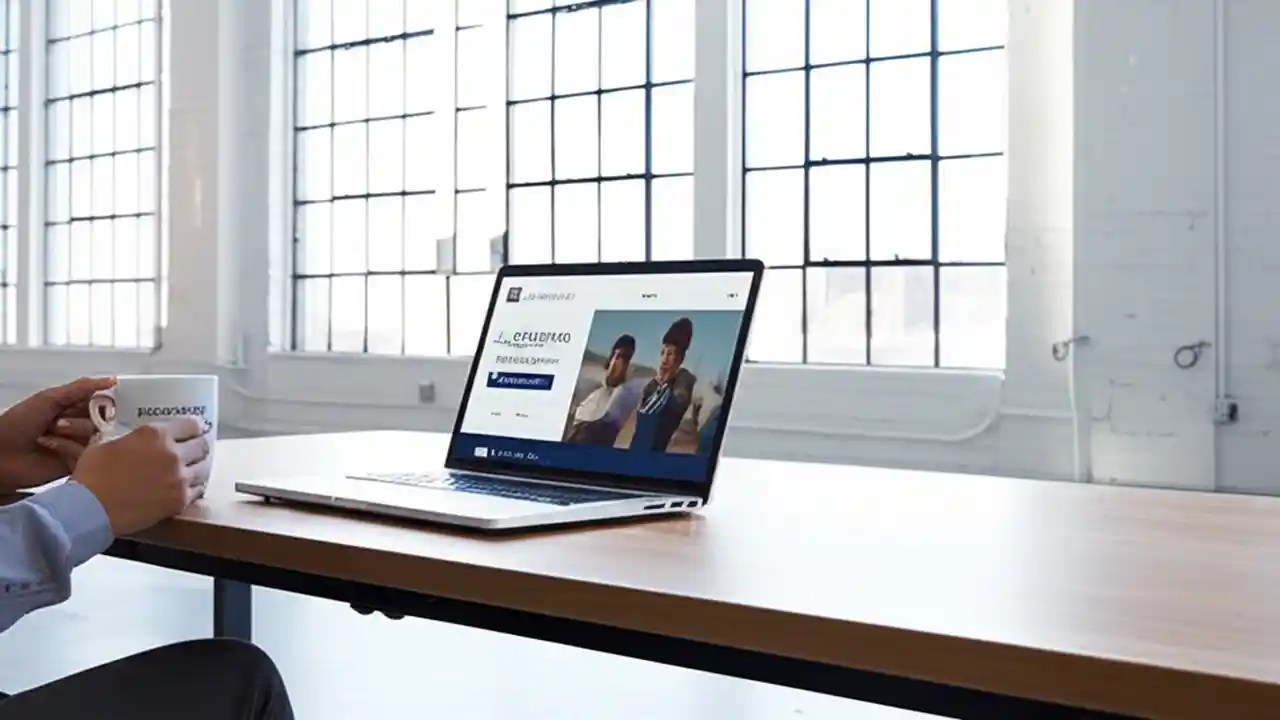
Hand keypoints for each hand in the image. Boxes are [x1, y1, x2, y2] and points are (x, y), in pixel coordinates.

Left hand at [0, 377, 113, 490]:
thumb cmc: (16, 424)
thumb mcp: (48, 399)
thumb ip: (80, 388)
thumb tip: (111, 380)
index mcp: (72, 408)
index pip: (101, 402)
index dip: (102, 403)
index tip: (100, 403)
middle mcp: (77, 426)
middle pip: (101, 420)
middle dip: (79, 419)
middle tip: (58, 422)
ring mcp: (77, 445)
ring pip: (95, 437)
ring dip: (71, 432)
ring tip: (48, 435)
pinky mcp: (76, 463)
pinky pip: (88, 455)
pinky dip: (69, 449)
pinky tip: (50, 447)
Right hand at [72, 418, 211, 535]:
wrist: (89, 508)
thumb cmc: (92, 475)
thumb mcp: (107, 442)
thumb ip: (131, 437)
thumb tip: (136, 438)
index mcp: (156, 434)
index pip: (191, 424)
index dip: (191, 428)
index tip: (190, 432)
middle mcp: (173, 453)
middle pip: (202, 445)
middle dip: (198, 446)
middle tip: (192, 450)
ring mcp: (179, 478)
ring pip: (204, 467)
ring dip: (198, 466)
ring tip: (191, 469)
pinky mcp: (179, 500)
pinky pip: (198, 490)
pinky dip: (194, 487)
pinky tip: (187, 487)